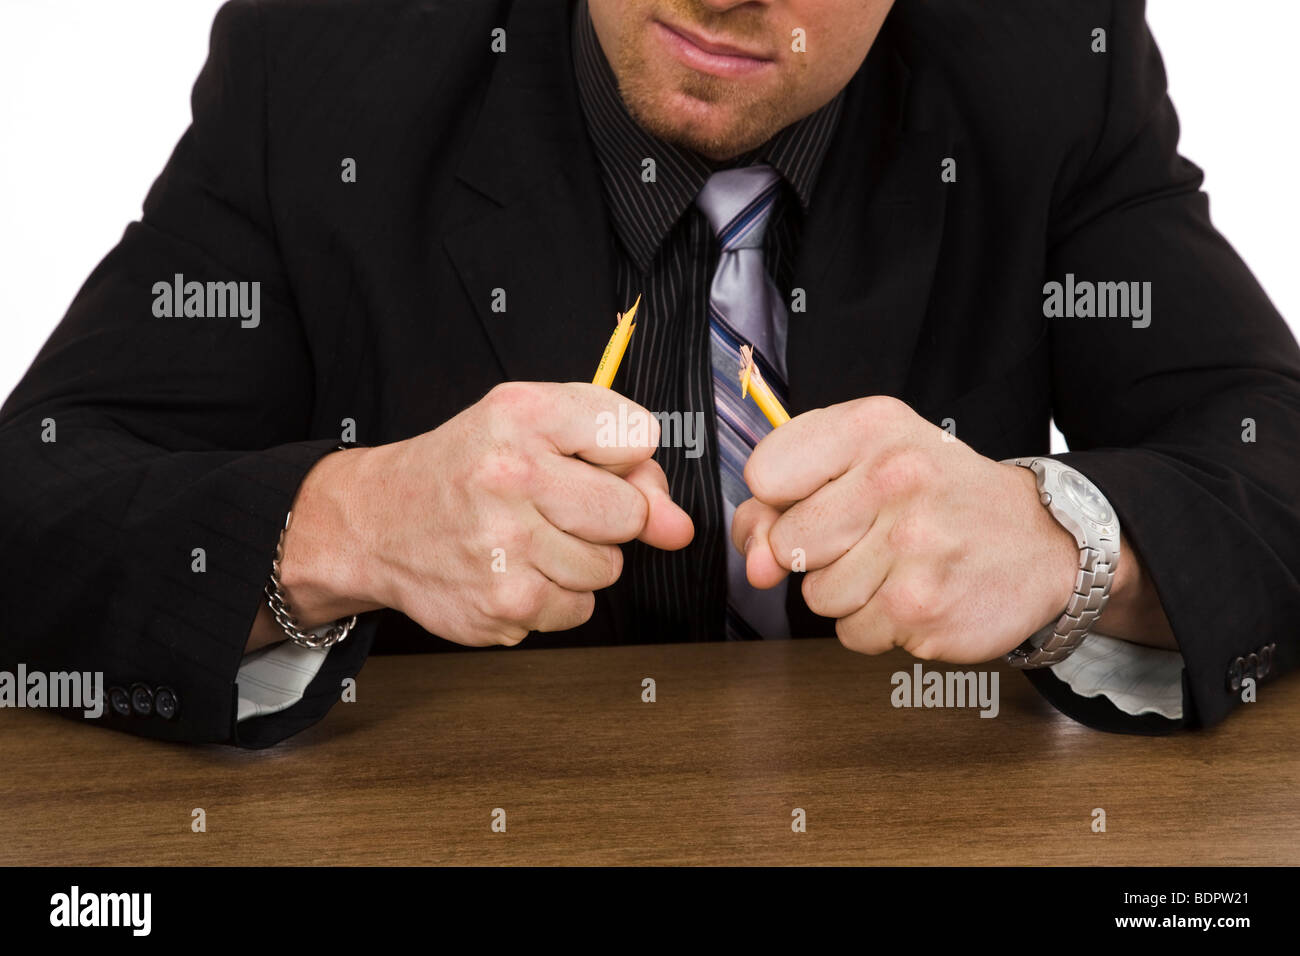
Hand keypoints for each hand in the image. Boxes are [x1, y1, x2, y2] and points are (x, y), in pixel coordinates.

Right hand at [278, 382, 692, 647]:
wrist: (377, 522)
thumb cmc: (467, 468)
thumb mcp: (534, 428)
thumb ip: (620, 461)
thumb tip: (677, 527)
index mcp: (523, 415)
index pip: (640, 437)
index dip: (623, 458)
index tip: (584, 461)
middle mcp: (511, 476)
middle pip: (630, 512)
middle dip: (608, 516)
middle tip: (555, 507)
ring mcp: (506, 546)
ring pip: (608, 567)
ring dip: (580, 560)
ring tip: (526, 538)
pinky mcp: (503, 605)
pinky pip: (578, 609)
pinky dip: (555, 596)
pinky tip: (513, 572)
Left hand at [731, 396, 1078, 662]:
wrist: (1042, 541)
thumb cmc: (938, 497)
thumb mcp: (868, 461)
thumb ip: (787, 497)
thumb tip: (753, 559)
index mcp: (872, 428)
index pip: (765, 473)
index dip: (778, 499)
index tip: (816, 498)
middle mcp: (894, 479)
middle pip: (785, 542)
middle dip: (814, 552)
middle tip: (867, 536)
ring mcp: (911, 547)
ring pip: (816, 595)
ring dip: (847, 592)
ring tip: (896, 565)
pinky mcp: (923, 608)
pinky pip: (851, 632)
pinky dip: (875, 624)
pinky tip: (913, 595)